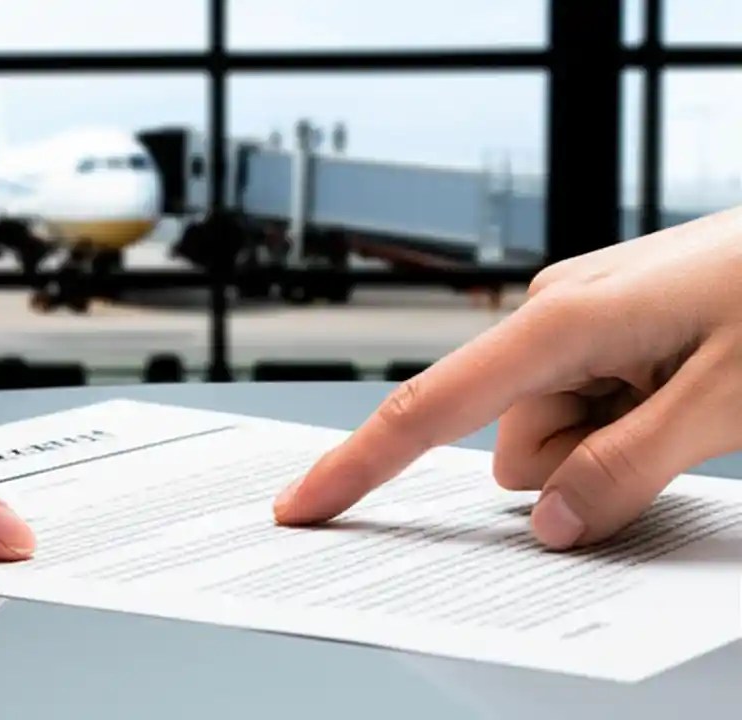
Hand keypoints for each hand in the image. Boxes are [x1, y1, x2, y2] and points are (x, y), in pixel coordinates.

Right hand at [275, 205, 741, 549]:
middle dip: (576, 465)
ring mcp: (580, 320)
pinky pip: (587, 405)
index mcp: (558, 323)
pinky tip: (687, 384)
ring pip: (555, 433)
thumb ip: (625, 471)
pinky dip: (628, 420)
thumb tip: (545, 523)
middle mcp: (552, 315)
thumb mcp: (726, 403)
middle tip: (673, 432)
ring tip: (695, 398)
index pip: (427, 410)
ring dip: (613, 443)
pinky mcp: (608, 327)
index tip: (302, 507)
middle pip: (513, 442)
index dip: (359, 466)